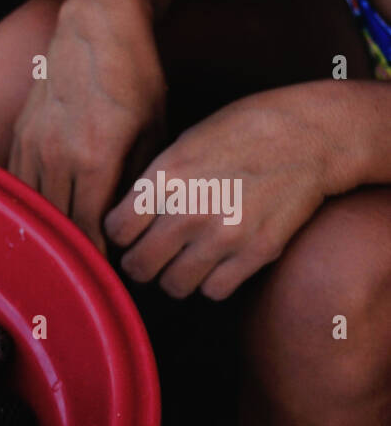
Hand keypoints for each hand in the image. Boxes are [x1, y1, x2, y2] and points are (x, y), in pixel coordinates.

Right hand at [10, 0, 166, 250]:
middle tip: (89, 269)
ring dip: (50, 230)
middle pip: (58, 223)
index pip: (89, 228)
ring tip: (65, 249)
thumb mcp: (154, 128)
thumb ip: (139, 177)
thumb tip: (135, 220)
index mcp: (95, 158)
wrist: (95, 26)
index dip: (98, 257)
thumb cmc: (135, 73)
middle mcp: (57, 156)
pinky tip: (47, 214)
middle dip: (74, 250)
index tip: (110, 273)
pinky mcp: (20, 135)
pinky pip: (21, 184)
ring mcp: (33, 145)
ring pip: (34, 207)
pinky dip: (34, 204)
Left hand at [103, 88, 331, 299]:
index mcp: (166, 179)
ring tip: (186, 257)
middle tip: (154, 252)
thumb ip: (152, 186)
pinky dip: (211, 282)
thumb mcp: (183, 145)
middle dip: (142, 261)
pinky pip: (213, 291)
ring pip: (173, 286)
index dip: (122, 234)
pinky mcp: (256, 252)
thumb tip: (122, 222)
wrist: (310, 135)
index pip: (116, 232)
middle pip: (138, 267)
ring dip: (175, 275)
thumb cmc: (241, 133)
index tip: (132, 231)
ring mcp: (224, 235)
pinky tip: (216, 261)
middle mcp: (190, 211)